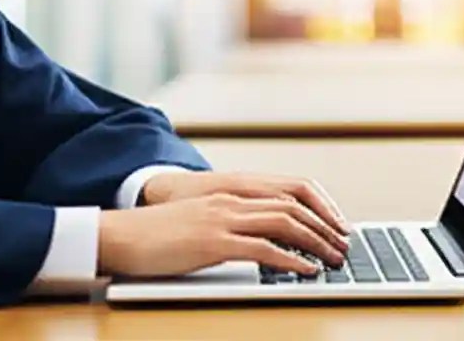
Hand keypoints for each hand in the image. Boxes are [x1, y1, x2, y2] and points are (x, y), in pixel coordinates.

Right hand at [98, 193, 349, 277]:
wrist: (120, 236)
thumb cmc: (155, 236)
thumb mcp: (199, 225)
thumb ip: (227, 228)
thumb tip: (256, 246)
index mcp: (228, 195)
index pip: (286, 194)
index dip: (317, 209)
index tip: (335, 228)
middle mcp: (230, 201)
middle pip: (292, 206)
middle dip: (324, 227)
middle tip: (343, 246)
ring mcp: (222, 219)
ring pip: (284, 223)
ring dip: (315, 242)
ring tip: (332, 259)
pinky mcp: (213, 242)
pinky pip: (262, 249)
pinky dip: (290, 260)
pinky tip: (305, 271)